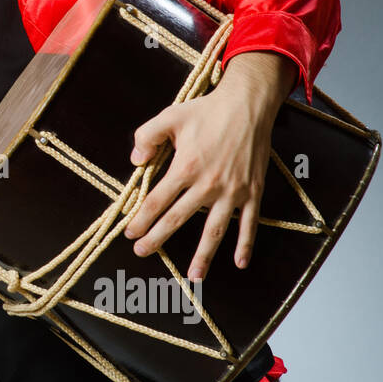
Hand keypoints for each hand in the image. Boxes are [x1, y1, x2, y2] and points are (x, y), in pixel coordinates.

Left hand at [121, 52, 294, 279]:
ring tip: (193, 276)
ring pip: (214, 230)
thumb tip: (135, 162)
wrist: (248, 105)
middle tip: (142, 252)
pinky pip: (249, 223)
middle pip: (178, 219)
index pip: (157, 201)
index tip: (130, 232)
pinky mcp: (252, 192)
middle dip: (157, 238)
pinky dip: (245, 244)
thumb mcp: (170, 116)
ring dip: (204, 255)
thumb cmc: (207, 111)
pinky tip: (239, 263)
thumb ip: (146, 137)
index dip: (141, 219)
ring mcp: (232, 191)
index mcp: (185, 167)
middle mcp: (208, 184)